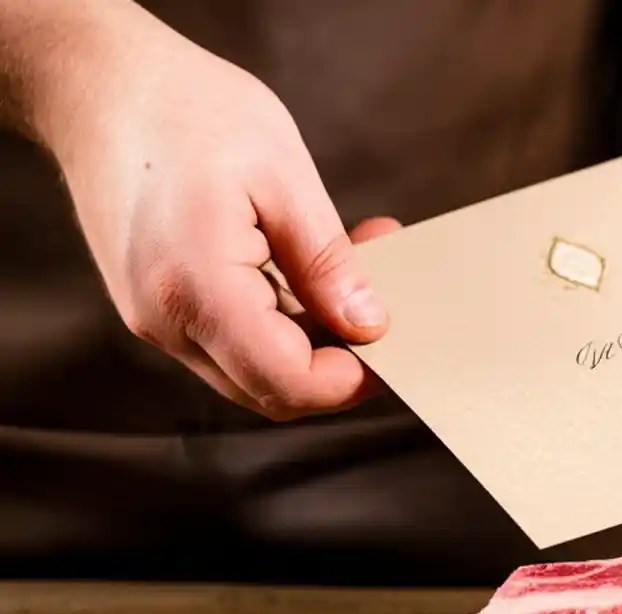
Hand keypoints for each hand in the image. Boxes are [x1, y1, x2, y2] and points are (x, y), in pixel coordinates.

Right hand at [46, 6, 390, 421]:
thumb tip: (369, 324)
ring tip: (354, 264)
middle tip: (386, 294)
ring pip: (252, 370)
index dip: (352, 378)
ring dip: (312, 338)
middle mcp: (166, 320)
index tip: (394, 338)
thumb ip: (326, 261)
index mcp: (199, 288)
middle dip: (339, 358)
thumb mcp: (282, 174)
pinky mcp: (156, 306)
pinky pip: (228, 341)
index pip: (289, 383)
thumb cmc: (187, 111)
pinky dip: (278, 322)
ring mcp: (154, 319)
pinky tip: (306, 268)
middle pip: (272, 390)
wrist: (97, 85)